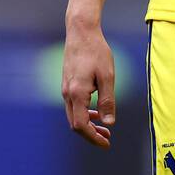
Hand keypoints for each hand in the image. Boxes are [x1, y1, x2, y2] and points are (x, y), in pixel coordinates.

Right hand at [61, 21, 116, 146]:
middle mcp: (67, 93)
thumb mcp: (107, 76)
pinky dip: (85, 113)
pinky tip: (97, 111)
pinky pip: (74, 105)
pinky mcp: (67, 84)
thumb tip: (109, 123)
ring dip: (88, 124)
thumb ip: (107, 100)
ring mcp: (65, 89)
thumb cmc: (96, 51)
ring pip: (74, 115)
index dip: (93, 138)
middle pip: (75, 124)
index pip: (81, 125)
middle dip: (91, 134)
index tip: (106, 143)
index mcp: (76, 93)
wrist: (81, 32)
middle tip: (108, 138)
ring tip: (105, 127)